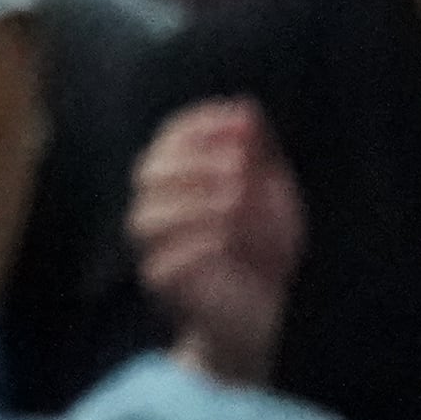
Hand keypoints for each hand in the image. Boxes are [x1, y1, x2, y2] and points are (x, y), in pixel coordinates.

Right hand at [129, 99, 302, 383]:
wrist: (269, 313)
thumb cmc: (268, 249)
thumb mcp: (273, 193)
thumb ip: (257, 152)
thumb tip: (246, 107)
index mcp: (180, 178)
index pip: (170, 137)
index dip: (201, 125)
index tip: (243, 125)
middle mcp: (157, 208)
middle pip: (149, 172)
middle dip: (195, 164)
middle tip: (240, 170)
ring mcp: (155, 248)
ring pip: (147, 217)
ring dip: (195, 205)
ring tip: (236, 207)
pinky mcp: (164, 285)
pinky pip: (162, 262)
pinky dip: (195, 247)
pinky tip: (226, 243)